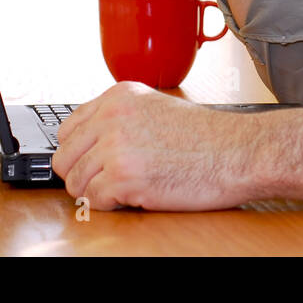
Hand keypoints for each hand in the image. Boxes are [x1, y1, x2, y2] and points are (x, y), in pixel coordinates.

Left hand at [51, 82, 264, 210]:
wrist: (238, 152)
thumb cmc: (207, 136)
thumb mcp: (157, 108)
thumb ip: (121, 118)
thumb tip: (91, 144)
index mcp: (118, 96)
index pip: (68, 128)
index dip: (78, 152)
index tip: (90, 163)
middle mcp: (112, 117)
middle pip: (65, 157)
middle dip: (81, 175)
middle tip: (104, 183)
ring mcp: (115, 146)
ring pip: (75, 182)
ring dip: (96, 193)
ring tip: (124, 190)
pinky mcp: (122, 176)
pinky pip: (94, 200)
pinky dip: (110, 206)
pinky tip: (134, 196)